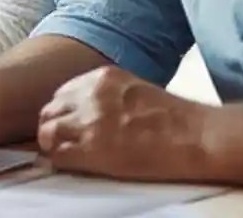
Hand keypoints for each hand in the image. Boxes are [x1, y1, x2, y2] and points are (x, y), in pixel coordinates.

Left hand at [37, 66, 212, 181]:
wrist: (194, 136)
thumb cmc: (174, 117)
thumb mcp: (135, 89)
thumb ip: (108, 95)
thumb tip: (89, 111)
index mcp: (103, 77)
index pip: (62, 93)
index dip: (62, 111)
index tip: (66, 123)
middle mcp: (92, 94)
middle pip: (50, 111)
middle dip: (51, 126)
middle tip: (58, 141)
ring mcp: (91, 121)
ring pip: (48, 132)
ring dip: (51, 145)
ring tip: (61, 154)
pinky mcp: (94, 148)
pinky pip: (59, 156)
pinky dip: (60, 162)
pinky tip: (72, 165)